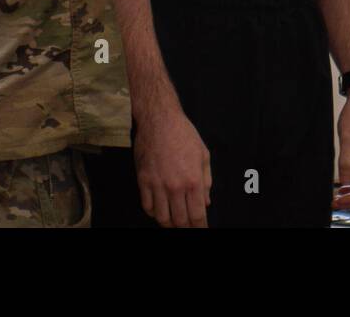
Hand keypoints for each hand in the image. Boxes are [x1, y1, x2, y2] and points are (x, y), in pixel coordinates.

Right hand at [133, 106, 211, 226]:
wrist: (159, 120)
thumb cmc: (184, 134)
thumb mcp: (203, 155)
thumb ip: (206, 181)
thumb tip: (205, 203)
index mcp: (193, 180)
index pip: (197, 215)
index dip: (200, 227)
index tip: (201, 230)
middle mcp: (175, 187)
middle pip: (179, 221)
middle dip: (185, 227)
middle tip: (188, 226)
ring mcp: (157, 185)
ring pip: (161, 217)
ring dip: (169, 222)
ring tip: (174, 221)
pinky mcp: (143, 181)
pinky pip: (147, 206)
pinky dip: (153, 212)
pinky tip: (159, 209)